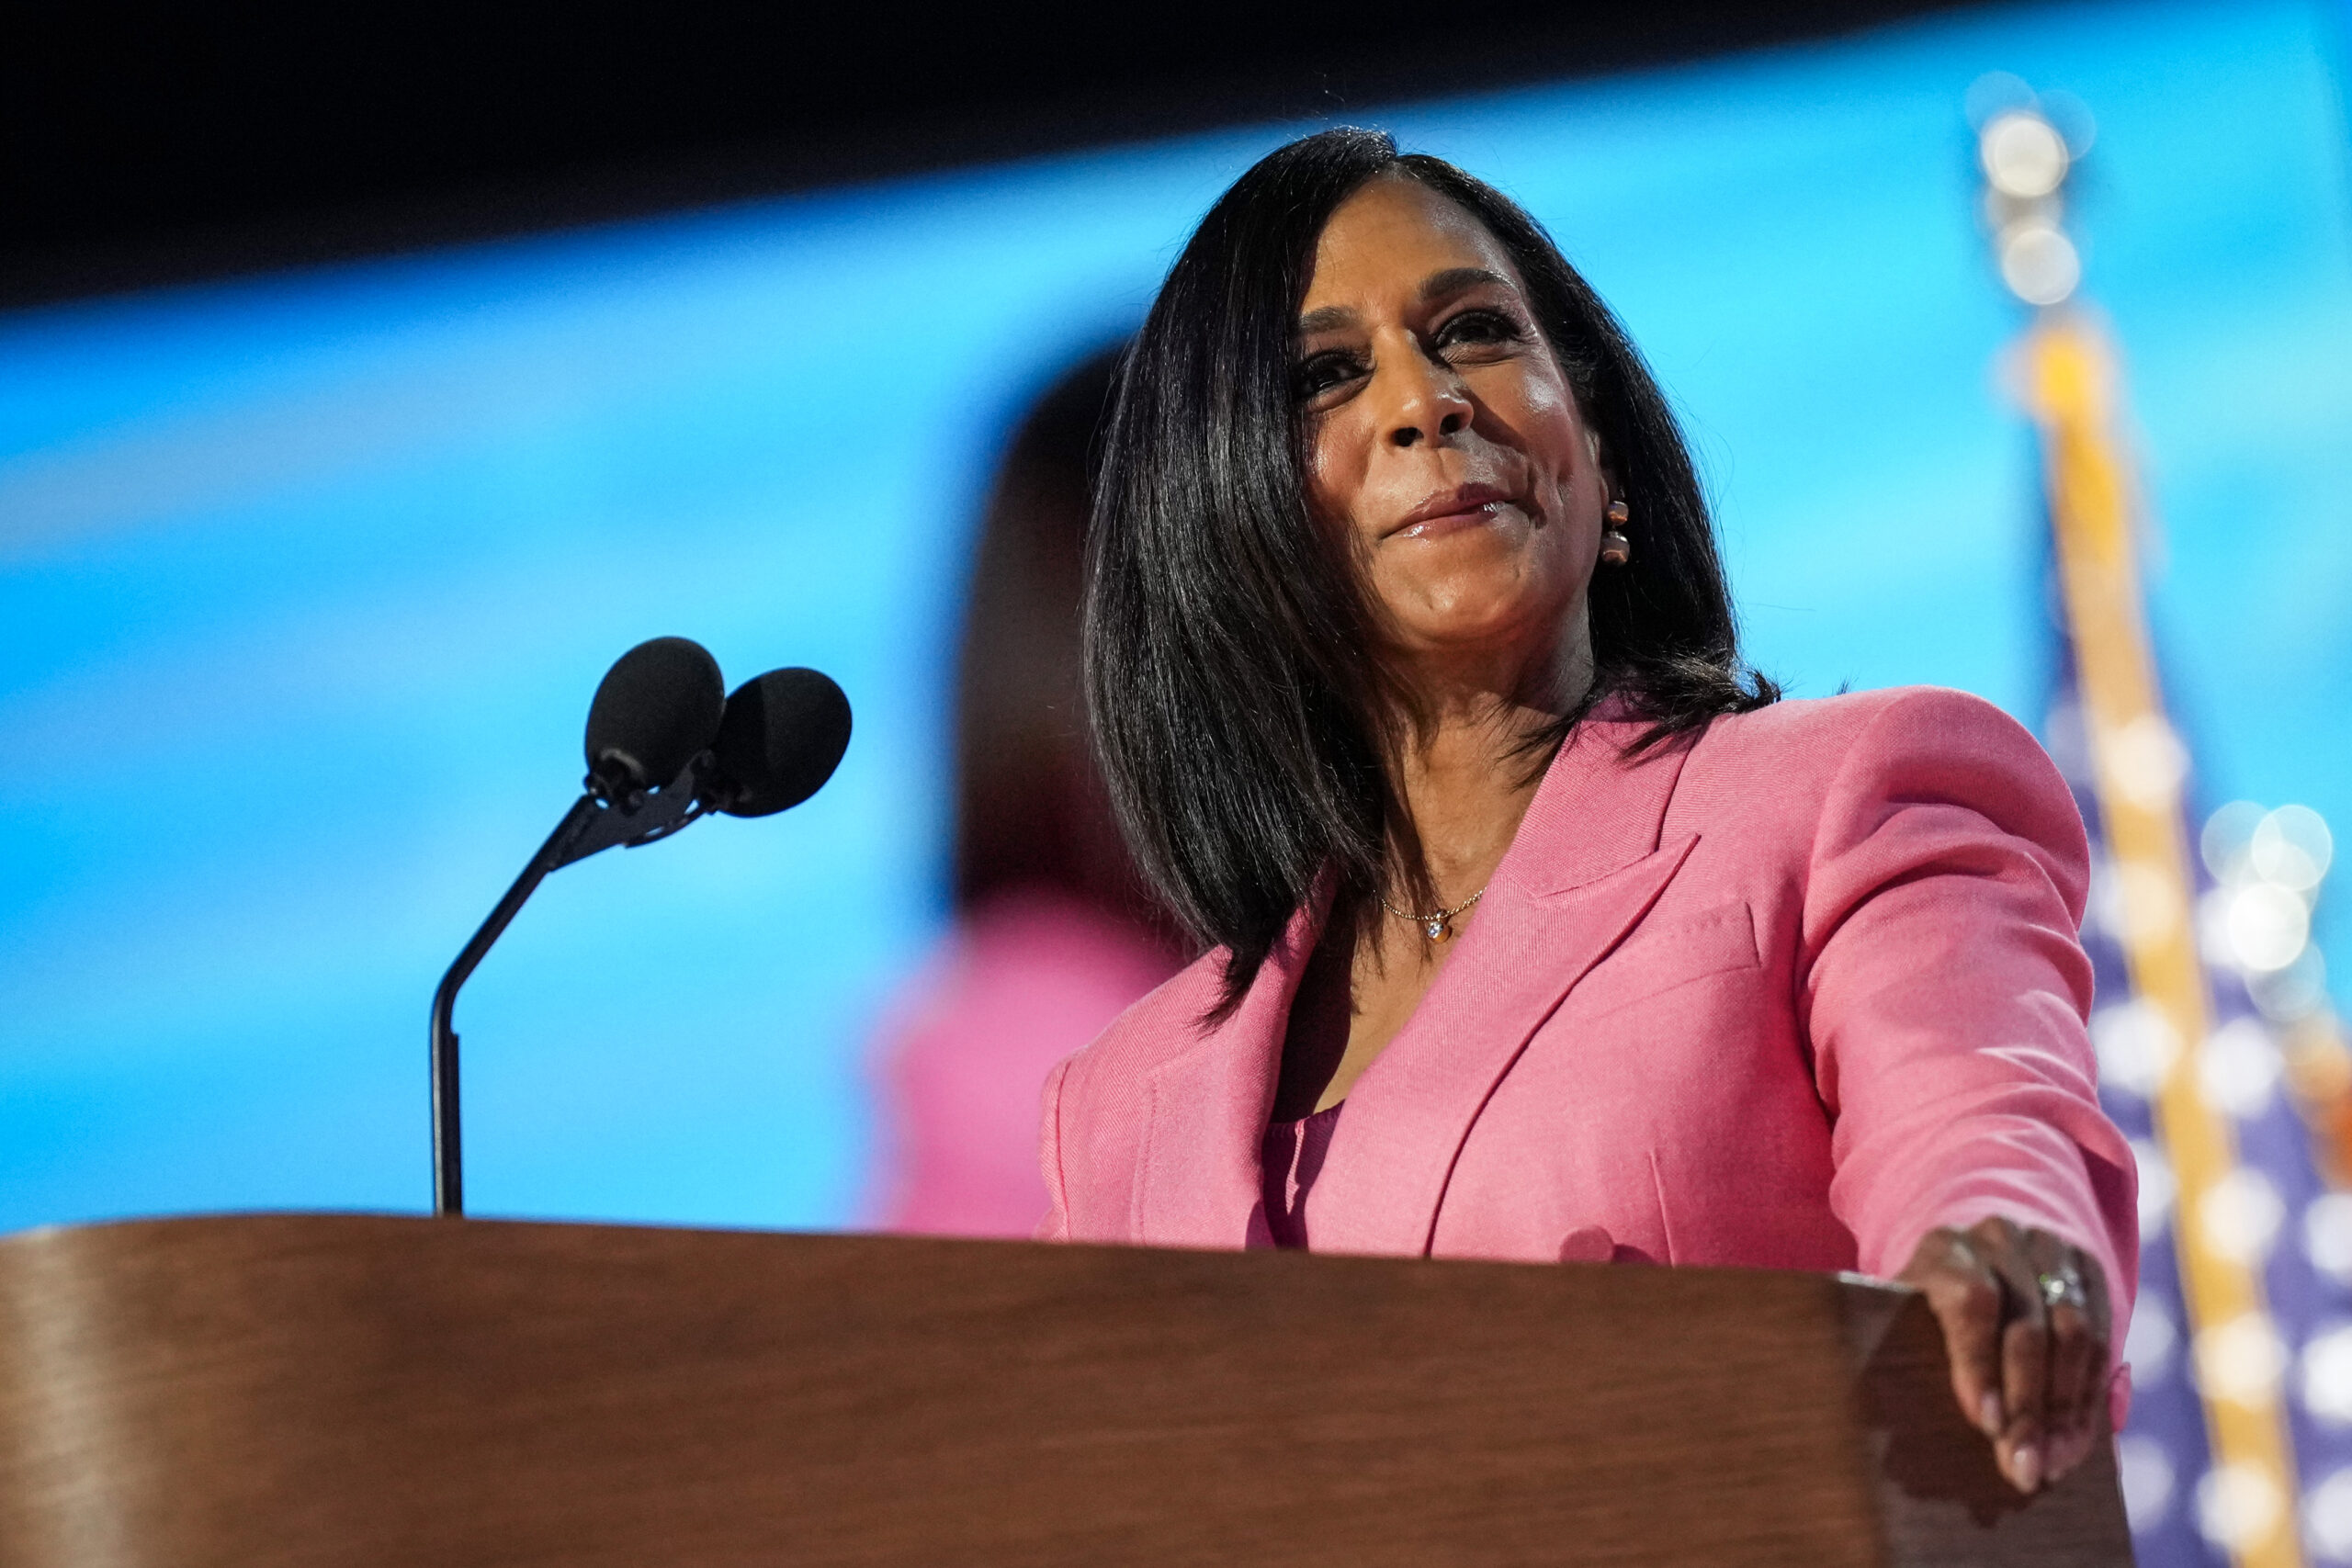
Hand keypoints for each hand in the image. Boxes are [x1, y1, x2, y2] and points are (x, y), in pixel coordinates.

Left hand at [1897, 1217, 2110, 1492]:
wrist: (1971, 1251)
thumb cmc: (1920, 1306)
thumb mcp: (1894, 1315)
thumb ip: (1901, 1353)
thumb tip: (1907, 1427)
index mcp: (1945, 1249)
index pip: (1971, 1301)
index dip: (1979, 1364)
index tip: (1984, 1423)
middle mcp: (2001, 1241)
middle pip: (2027, 1327)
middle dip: (2028, 1406)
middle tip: (2022, 1466)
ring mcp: (2051, 1252)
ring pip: (2075, 1335)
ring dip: (2066, 1411)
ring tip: (2052, 1464)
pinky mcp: (2088, 1272)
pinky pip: (2102, 1342)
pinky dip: (2089, 1399)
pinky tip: (2074, 1442)